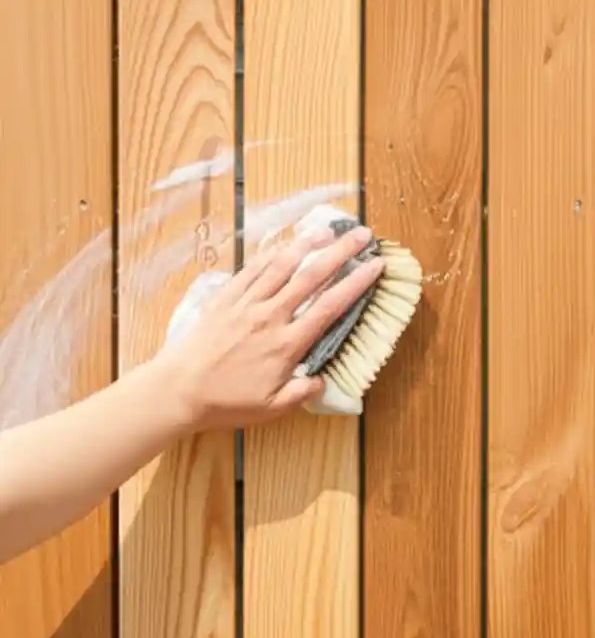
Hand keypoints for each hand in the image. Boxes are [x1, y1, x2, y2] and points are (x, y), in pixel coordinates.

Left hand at [152, 227, 384, 430]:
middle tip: (362, 235)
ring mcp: (245, 304)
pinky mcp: (225, 299)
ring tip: (327, 229)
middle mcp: (269, 317)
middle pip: (311, 278)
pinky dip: (270, 254)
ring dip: (306, 245)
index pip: (329, 307)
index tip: (375, 265)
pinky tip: (284, 245)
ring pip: (281, 266)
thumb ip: (301, 393)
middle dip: (340, 253)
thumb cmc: (225, 402)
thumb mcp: (270, 408)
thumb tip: (323, 380)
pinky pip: (251, 270)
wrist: (176, 390)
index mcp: (286, 344)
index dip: (355, 284)